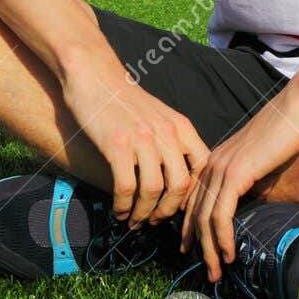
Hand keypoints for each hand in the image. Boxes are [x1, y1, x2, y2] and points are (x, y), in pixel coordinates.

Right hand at [61, 60, 209, 226]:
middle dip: (169, 211)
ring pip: (154, 190)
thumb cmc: (125, 101)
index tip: (182, 207)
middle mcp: (167, 133)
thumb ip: (171, 142)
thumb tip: (177, 178)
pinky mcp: (117, 144)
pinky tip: (119, 210)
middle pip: (181, 184)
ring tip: (135, 222)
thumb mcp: (160, 117)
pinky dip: (124, 205)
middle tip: (156, 222)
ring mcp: (143, 139)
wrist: (96, 77)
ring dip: (144, 212)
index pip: (203, 166)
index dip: (195, 192)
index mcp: (182, 127)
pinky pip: (127, 186)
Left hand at [180, 89, 298, 281]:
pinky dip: (222, 238)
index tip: (190, 249)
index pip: (194, 199)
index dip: (189, 226)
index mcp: (216, 158)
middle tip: (205, 270)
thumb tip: (253, 200)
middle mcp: (212, 163)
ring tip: (216, 272)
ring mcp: (221, 168)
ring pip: (205, 219)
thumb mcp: (263, 157)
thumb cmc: (289, 128)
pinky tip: (229, 254)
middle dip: (197, 245)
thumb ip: (251, 177)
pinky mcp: (236, 174)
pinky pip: (221, 215)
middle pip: (195, 213)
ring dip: (209, 250)